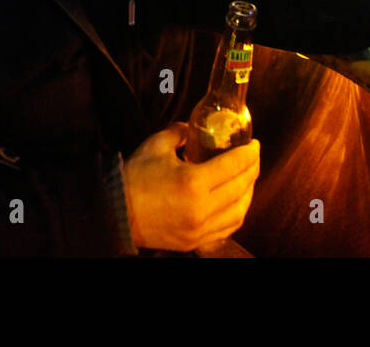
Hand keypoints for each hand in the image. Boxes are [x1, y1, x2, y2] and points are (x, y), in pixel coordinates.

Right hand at [123, 123, 259, 251]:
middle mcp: (202, 208)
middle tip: (253, 157)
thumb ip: (179, 132)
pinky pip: (226, 229)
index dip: (249, 153)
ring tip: (248, 179)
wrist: (115, 213)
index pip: (234, 165)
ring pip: (239, 212)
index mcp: (193, 182)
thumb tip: (192, 127)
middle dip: (252, 169)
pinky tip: (236, 203)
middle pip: (240, 188)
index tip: (254, 143)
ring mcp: (199, 229)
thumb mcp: (156, 145)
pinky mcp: (194, 242)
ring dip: (248, 194)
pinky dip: (236, 214)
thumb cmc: (134, 177)